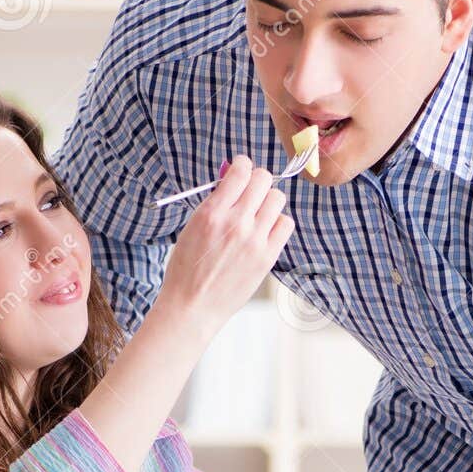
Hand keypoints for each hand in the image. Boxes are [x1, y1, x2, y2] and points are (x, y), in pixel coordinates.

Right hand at [156, 154, 293, 339]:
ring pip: (278, 198)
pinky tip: (265, 230)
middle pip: (263, 179)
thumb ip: (214, 202)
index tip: (240, 170)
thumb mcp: (191, 228)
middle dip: (257, 180)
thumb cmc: (186, 268)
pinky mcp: (267, 256)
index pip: (240, 170)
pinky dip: (278, 222)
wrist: (192, 307)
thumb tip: (232, 178)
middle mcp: (236, 222)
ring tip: (257, 213)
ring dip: (268, 200)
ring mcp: (254, 240)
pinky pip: (285, 224)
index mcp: (212, 212)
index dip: (242, 165)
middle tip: (250, 191)